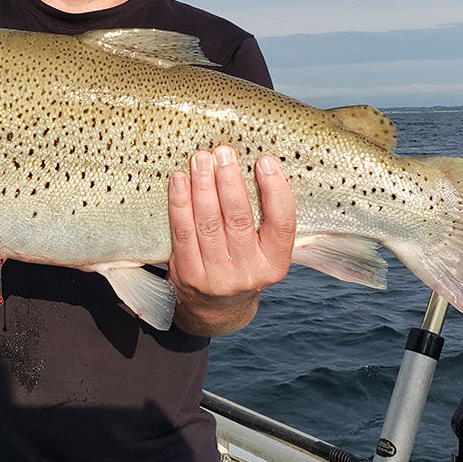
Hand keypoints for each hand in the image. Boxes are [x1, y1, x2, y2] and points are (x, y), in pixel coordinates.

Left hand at [167, 146, 296, 335]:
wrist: (215, 309)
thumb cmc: (243, 265)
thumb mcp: (265, 252)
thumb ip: (266, 218)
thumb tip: (258, 162)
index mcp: (275, 264)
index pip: (282, 224)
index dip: (275, 191)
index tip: (264, 161)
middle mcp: (248, 273)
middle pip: (239, 219)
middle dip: (230, 181)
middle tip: (224, 152)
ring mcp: (216, 277)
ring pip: (208, 223)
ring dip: (203, 186)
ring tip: (201, 159)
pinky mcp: (188, 274)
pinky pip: (183, 232)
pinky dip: (180, 203)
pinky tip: (180, 181)